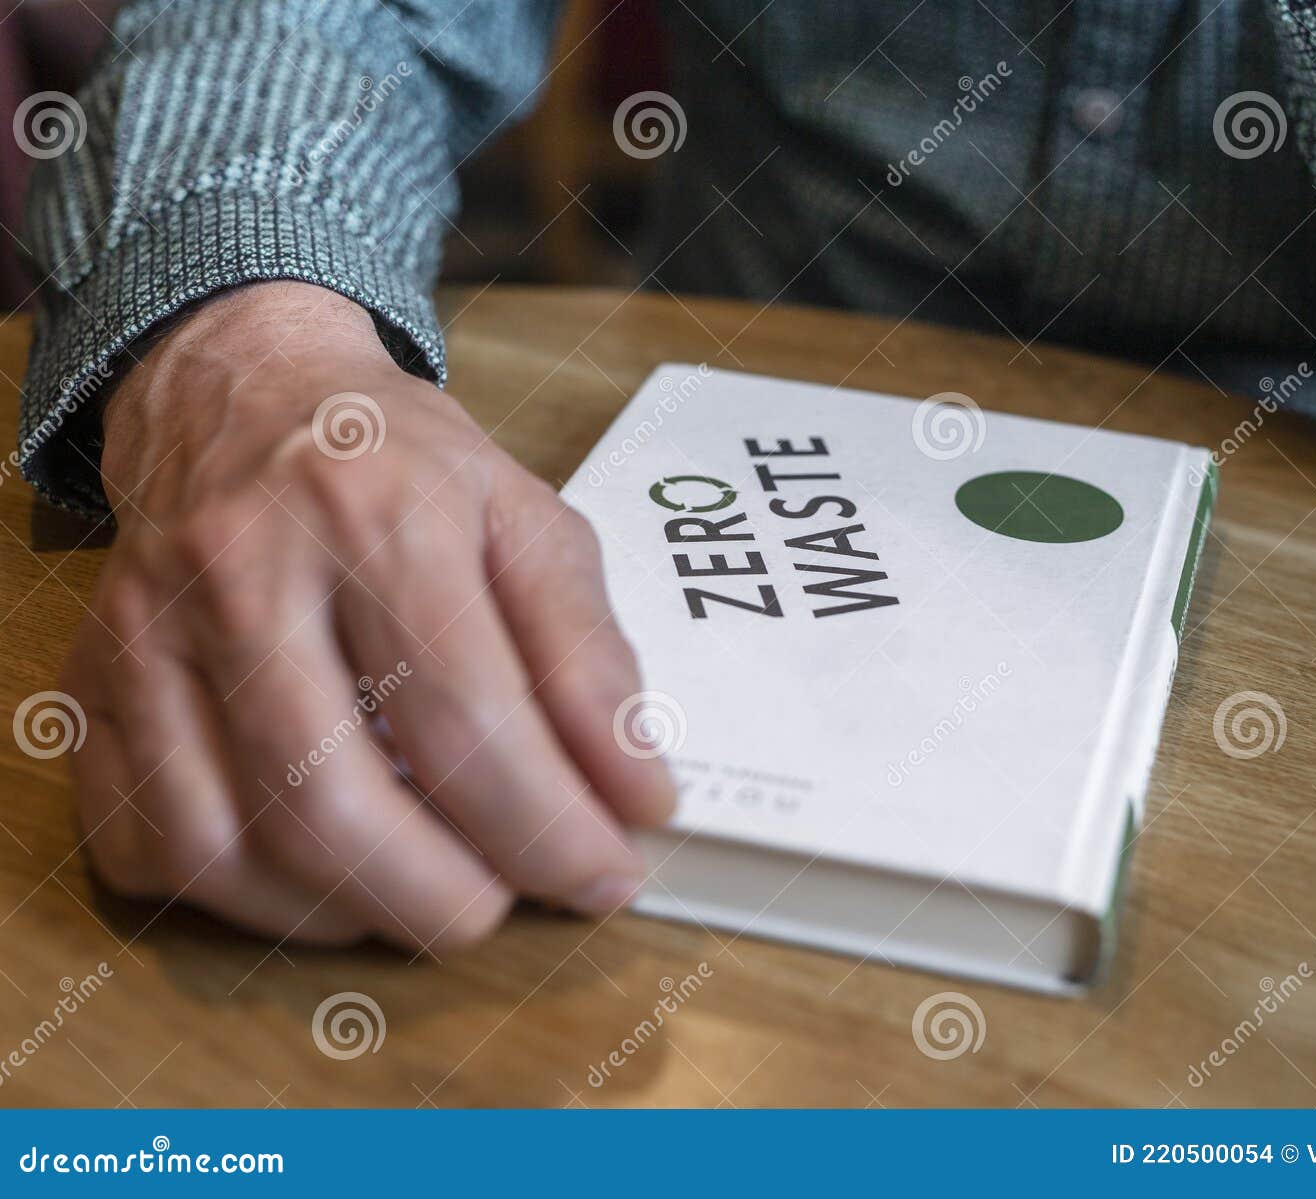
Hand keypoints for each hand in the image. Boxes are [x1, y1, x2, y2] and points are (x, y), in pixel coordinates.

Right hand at [67, 281, 673, 949]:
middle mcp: (241, 573)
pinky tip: (322, 875)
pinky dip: (245, 898)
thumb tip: (637, 795)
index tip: (608, 875)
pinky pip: (145, 843)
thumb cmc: (402, 467)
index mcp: (375, 516)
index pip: (465, 719)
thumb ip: (590, 659)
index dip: (546, 827)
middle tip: (506, 911)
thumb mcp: (528, 523)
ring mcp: (144, 635)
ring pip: (226, 844)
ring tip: (426, 892)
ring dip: (347, 911)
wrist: (240, 394)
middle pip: (328, 799)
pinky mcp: (89, 684)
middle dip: (440, 897)